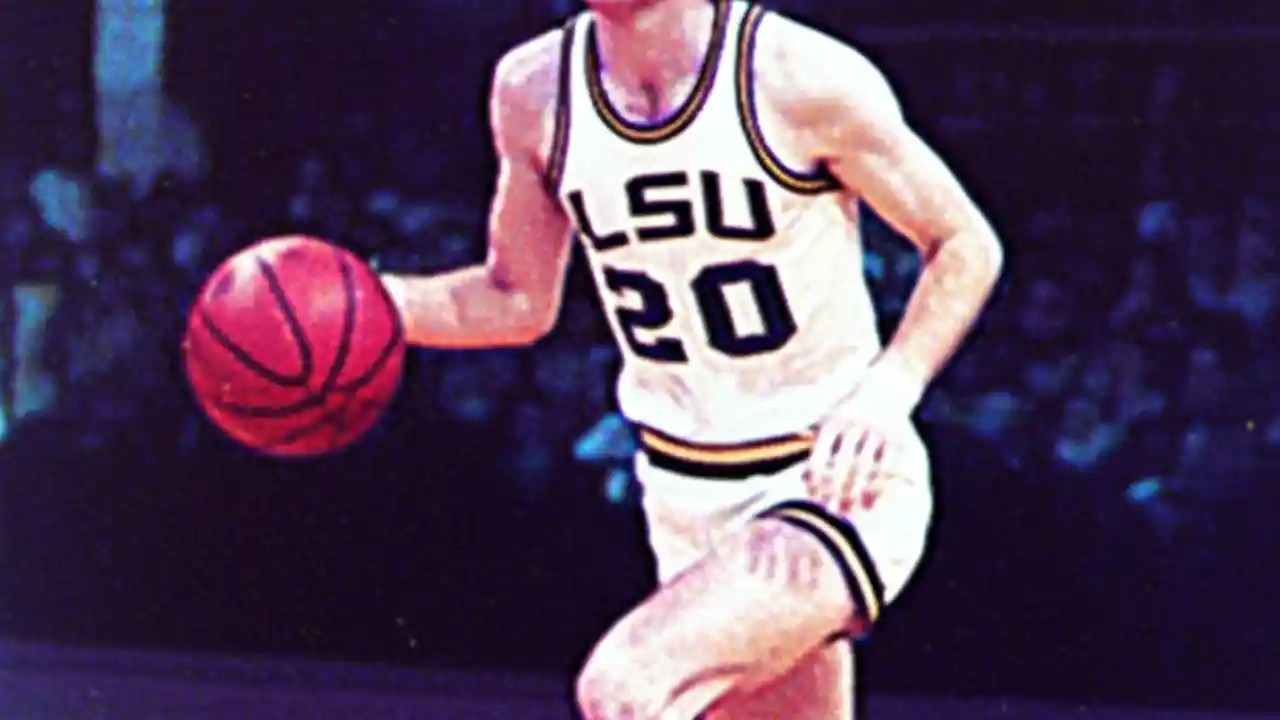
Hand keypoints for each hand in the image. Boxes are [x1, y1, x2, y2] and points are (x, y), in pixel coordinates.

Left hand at [805, 359, 924, 514]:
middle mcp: (852, 426)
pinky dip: (876, 488)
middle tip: (830, 512)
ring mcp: (874, 432)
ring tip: (848, 513)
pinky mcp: (893, 439)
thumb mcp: (828, 419)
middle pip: (841, 465)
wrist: (886, 389)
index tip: (813, 498)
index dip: (816, 478)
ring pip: (863, 469)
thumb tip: (802, 479)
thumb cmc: (848, 412)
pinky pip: (884, 467)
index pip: (820, 454)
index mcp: (832, 422)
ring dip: (854, 494)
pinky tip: (870, 503)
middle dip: (834, 491)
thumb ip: (814, 444)